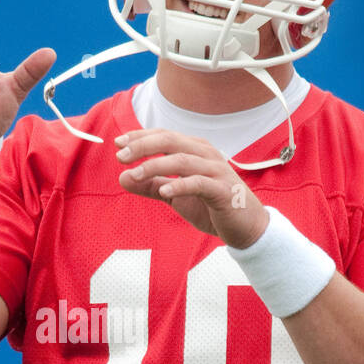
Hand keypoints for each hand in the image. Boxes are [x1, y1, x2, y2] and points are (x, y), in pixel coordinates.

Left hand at [115, 129, 269, 247]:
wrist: (246, 227)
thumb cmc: (211, 206)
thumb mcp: (175, 196)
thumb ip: (150, 186)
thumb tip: (122, 177)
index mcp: (194, 150)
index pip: (164, 136)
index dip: (140, 137)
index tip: (117, 143)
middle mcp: (206, 154)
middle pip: (171, 141)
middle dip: (143, 146)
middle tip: (121, 156)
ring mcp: (216, 171)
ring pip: (182, 160)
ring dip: (156, 166)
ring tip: (135, 174)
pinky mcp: (223, 191)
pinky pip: (199, 184)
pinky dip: (180, 185)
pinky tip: (164, 191)